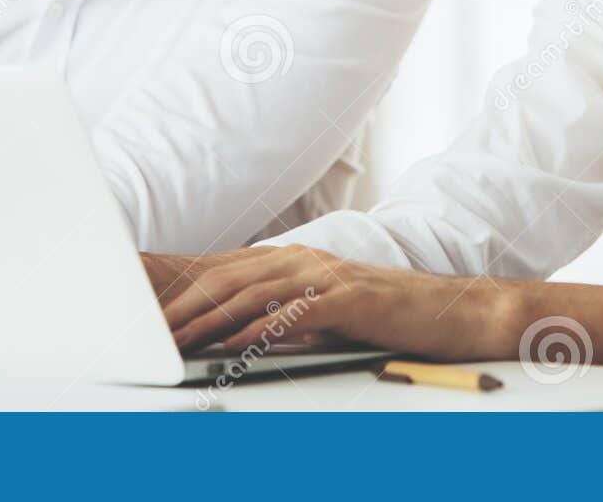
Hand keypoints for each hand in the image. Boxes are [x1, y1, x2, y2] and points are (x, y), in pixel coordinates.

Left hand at [163, 244, 522, 360]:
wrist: (453, 312)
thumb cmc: (389, 317)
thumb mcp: (327, 316)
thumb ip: (285, 318)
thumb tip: (239, 337)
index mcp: (297, 260)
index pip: (228, 273)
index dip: (187, 293)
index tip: (154, 317)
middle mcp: (307, 259)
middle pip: (231, 279)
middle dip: (186, 306)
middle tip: (149, 331)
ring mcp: (328, 275)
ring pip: (253, 293)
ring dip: (210, 319)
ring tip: (178, 340)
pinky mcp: (348, 298)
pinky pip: (294, 312)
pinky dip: (259, 328)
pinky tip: (233, 343)